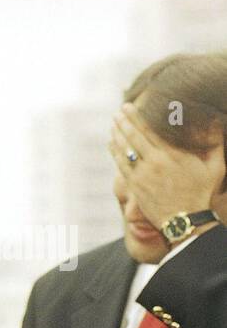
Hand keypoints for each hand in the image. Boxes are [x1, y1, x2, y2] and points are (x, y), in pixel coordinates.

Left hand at [110, 103, 225, 230]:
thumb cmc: (202, 192)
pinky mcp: (135, 186)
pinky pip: (121, 165)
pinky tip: (111, 143)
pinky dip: (115, 152)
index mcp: (173, 155)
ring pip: (125, 150)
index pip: (151, 130)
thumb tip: (216, 120)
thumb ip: (215, 142)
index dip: (138, 117)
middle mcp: (155, 162)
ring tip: (113, 123)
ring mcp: (142, 175)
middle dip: (125, 122)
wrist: (185, 220)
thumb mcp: (216, 166)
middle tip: (118, 111)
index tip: (131, 107)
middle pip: (135, 137)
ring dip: (117, 135)